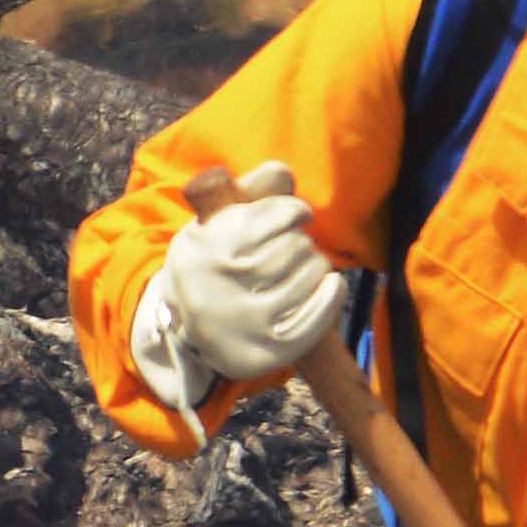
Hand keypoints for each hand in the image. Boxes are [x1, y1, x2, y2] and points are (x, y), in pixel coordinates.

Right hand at [128, 163, 351, 413]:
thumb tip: (283, 173)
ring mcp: (243, 326)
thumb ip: (249, 191)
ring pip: (307, 277)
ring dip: (317, 265)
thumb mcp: (215, 223)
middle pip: (291, 247)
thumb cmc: (215, 262)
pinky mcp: (267, 352)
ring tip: (308, 265)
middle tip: (298, 246)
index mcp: (202, 250)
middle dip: (302, 241)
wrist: (194, 328)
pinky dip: (331, 295)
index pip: (271, 216)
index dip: (293, 210)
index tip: (298, 214)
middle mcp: (217, 290)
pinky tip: (332, 285)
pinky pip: (315, 318)